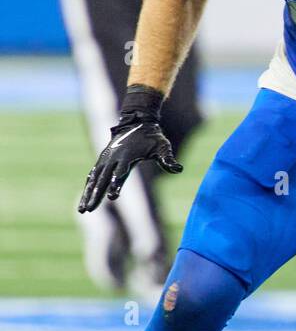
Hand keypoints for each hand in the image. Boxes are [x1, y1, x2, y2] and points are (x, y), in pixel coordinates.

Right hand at [79, 86, 181, 212]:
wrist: (138, 121)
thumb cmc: (152, 137)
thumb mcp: (162, 147)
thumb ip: (168, 159)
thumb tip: (178, 169)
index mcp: (127, 156)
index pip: (120, 173)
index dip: (116, 184)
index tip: (112, 197)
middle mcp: (113, 158)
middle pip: (103, 179)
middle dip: (96, 195)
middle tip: (89, 209)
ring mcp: (106, 158)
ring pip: (94, 179)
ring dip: (87, 194)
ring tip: (83, 210)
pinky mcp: (103, 159)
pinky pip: (93, 174)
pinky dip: (88, 186)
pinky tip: (85, 197)